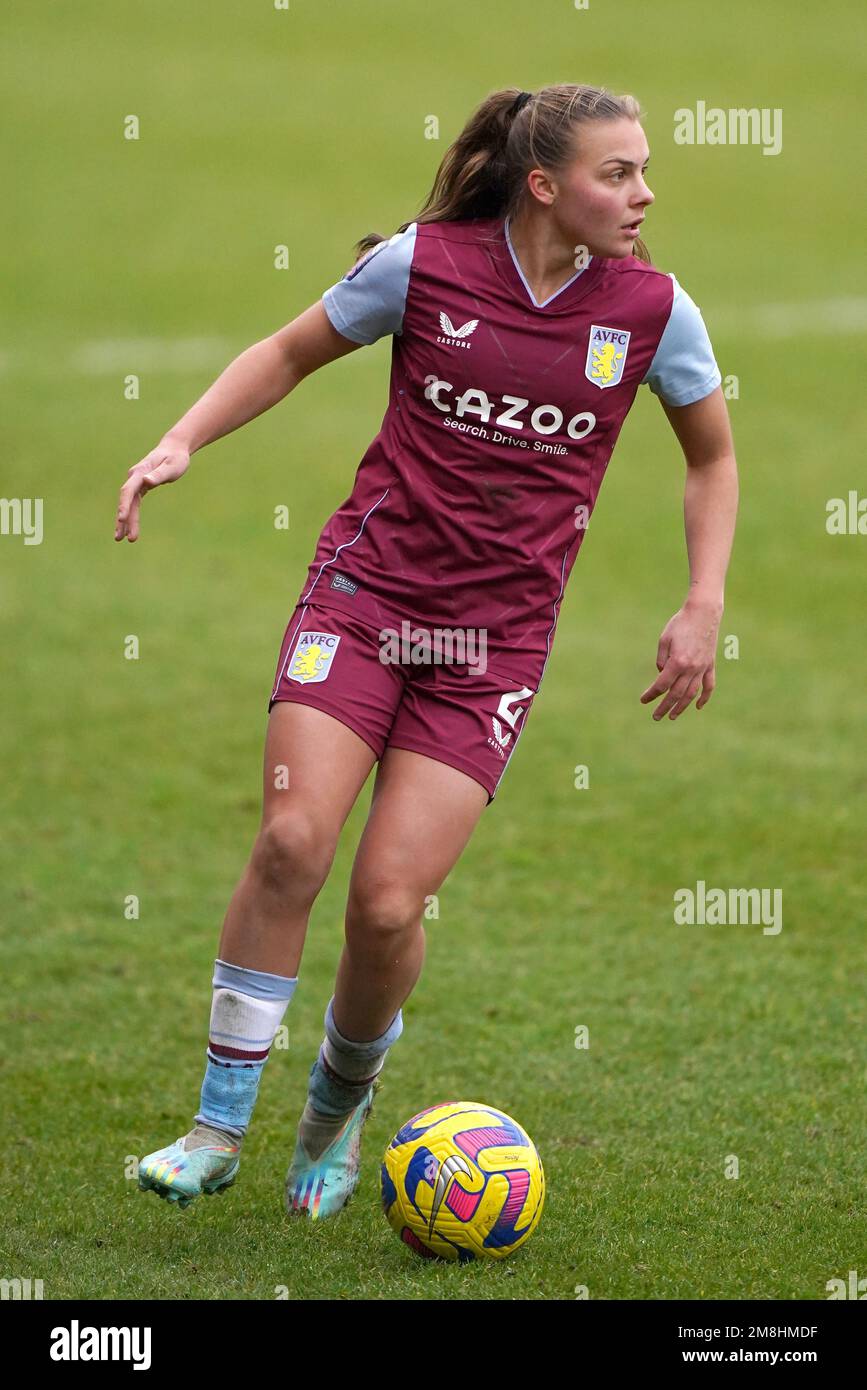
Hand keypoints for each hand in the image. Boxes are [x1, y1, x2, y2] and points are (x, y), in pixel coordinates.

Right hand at [115, 441, 190, 541]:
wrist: (174, 449)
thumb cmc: (176, 458)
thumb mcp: (172, 466)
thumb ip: (159, 474)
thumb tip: (147, 482)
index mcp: (141, 472)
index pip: (129, 490)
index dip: (124, 505)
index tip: (121, 518)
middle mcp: (135, 477)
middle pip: (127, 501)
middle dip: (124, 519)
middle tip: (121, 539)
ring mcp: (136, 482)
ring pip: (129, 504)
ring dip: (125, 521)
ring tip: (121, 539)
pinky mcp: (141, 487)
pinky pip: (134, 504)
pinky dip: (131, 515)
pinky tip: (128, 528)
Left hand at [640, 597, 720, 719]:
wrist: (703, 613)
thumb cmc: (680, 624)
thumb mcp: (664, 640)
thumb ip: (661, 660)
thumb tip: (662, 675)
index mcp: (677, 662)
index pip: (661, 685)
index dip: (651, 695)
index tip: (643, 700)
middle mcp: (691, 668)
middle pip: (676, 694)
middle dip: (665, 707)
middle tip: (656, 717)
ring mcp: (702, 668)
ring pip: (692, 694)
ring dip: (682, 707)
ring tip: (673, 716)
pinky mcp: (710, 664)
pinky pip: (709, 685)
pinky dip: (705, 697)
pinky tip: (698, 707)